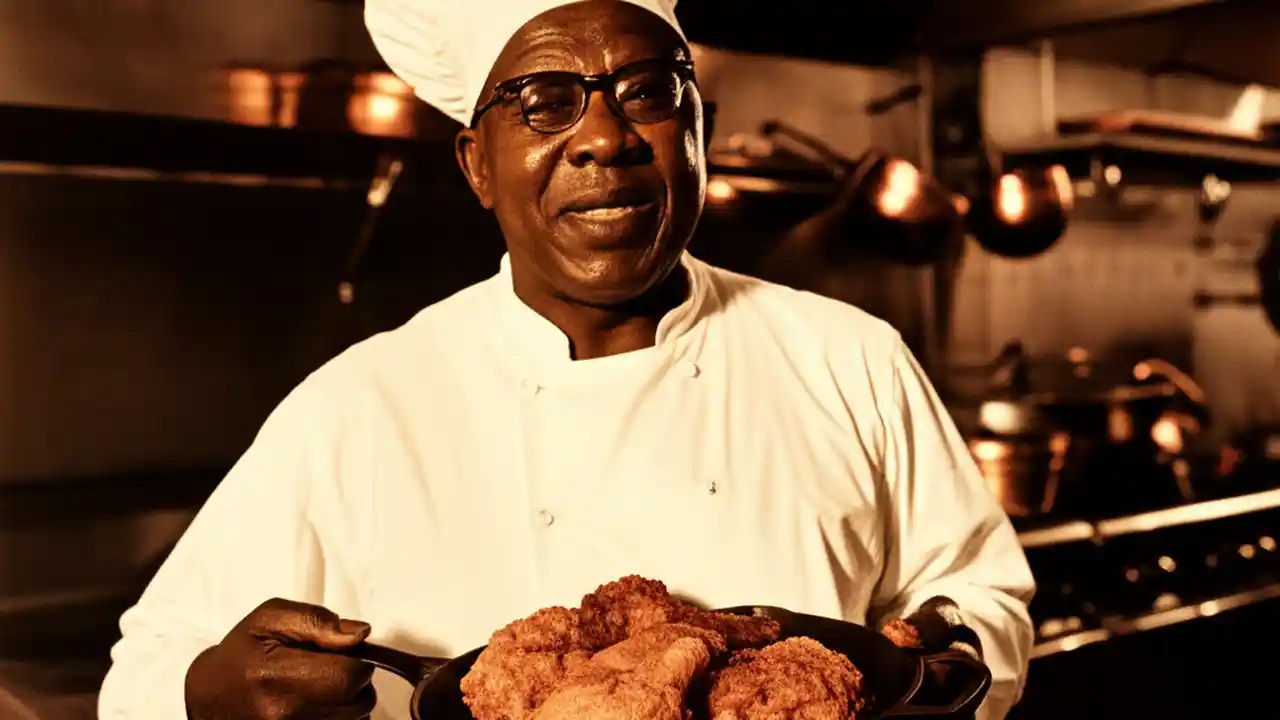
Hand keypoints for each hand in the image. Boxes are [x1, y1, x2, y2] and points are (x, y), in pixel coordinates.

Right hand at [185, 598, 376, 719]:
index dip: (357, 661)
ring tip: (323, 687)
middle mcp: (283, 713)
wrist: (212, 696)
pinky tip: (322, 705)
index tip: (343, 653)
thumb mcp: (270, 618)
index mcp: (275, 675)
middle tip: (332, 669)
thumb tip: (359, 634)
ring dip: (350, 702)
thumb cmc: (242, 653)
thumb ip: (317, 621)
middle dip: (355, 681)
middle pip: (358, 701)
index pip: (348, 675)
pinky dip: (341, 717)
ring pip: (356, 719)